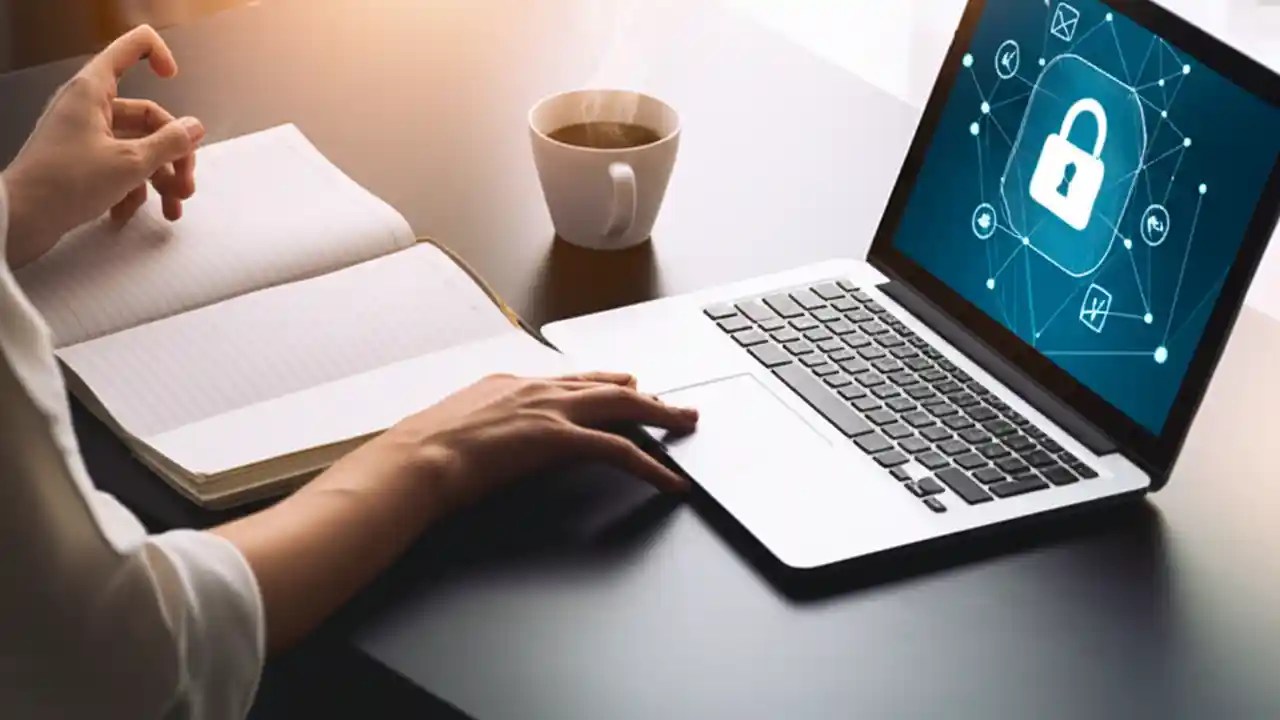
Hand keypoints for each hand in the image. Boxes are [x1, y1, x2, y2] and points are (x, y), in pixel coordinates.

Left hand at [2, 25, 203, 268]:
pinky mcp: (81, 163)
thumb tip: (195, 127)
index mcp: (94, 91)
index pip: (130, 49)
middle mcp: (89, 108)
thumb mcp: (130, 163)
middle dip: (173, 153)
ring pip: (137, 147)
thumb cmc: (68, 182)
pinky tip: (129, 215)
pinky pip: (118, 168)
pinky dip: (131, 190)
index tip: (174, 76)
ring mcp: (84, 136)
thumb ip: (170, 143)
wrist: (19, 219)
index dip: (157, 54)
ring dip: (159, 178)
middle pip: (147, 117)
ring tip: (171, 209)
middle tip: (186, 185)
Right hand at [346, 372, 698, 512]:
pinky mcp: (559, 438)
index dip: (605, 383)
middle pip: (606, 387)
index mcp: (510, 383)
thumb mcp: (457, 426)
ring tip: (686, 425)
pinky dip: (651, 464)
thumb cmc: (423, 451)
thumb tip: (486, 439)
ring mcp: (550, 410)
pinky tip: (668, 479)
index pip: (571, 380)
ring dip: (661, 417)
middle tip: (674, 404)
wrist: (415, 459)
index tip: (628, 384)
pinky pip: (619, 449)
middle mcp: (536, 388)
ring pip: (623, 407)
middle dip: (645, 396)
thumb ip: (483, 424)